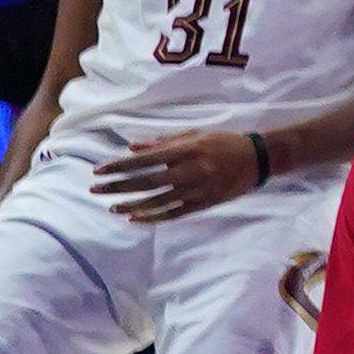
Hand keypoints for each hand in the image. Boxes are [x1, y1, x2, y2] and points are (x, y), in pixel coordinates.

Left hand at [90, 129, 266, 223]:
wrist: (258, 159)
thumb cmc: (224, 142)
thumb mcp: (196, 135)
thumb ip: (164, 142)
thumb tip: (132, 147)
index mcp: (187, 150)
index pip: (145, 160)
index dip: (120, 166)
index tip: (99, 170)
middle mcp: (190, 170)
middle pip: (146, 182)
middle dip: (118, 186)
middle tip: (95, 189)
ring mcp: (197, 189)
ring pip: (157, 201)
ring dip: (131, 204)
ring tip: (112, 207)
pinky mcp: (204, 203)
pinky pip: (173, 213)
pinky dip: (152, 217)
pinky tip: (135, 218)